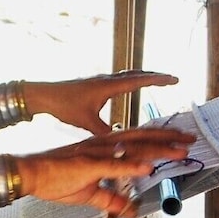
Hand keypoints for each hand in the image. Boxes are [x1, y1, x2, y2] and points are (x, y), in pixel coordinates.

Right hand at [14, 128, 194, 217]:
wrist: (31, 173)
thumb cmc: (56, 179)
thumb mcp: (90, 193)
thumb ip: (112, 200)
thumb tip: (130, 211)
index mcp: (105, 148)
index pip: (139, 141)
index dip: (161, 139)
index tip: (181, 141)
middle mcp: (104, 145)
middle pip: (143, 139)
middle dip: (169, 139)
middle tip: (191, 139)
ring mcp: (97, 153)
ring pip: (133, 148)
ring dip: (158, 149)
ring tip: (179, 150)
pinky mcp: (87, 164)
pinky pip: (112, 165)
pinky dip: (131, 165)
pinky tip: (147, 166)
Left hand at [25, 71, 179, 135]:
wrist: (44, 95)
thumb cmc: (64, 105)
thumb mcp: (87, 122)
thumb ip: (105, 132)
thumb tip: (120, 143)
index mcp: (108, 86)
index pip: (139, 80)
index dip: (158, 80)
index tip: (173, 80)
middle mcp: (107, 80)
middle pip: (137, 74)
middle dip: (156, 77)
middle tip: (172, 80)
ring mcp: (101, 80)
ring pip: (128, 75)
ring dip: (144, 77)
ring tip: (157, 81)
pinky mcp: (96, 84)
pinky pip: (120, 79)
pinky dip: (132, 80)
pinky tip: (131, 87)